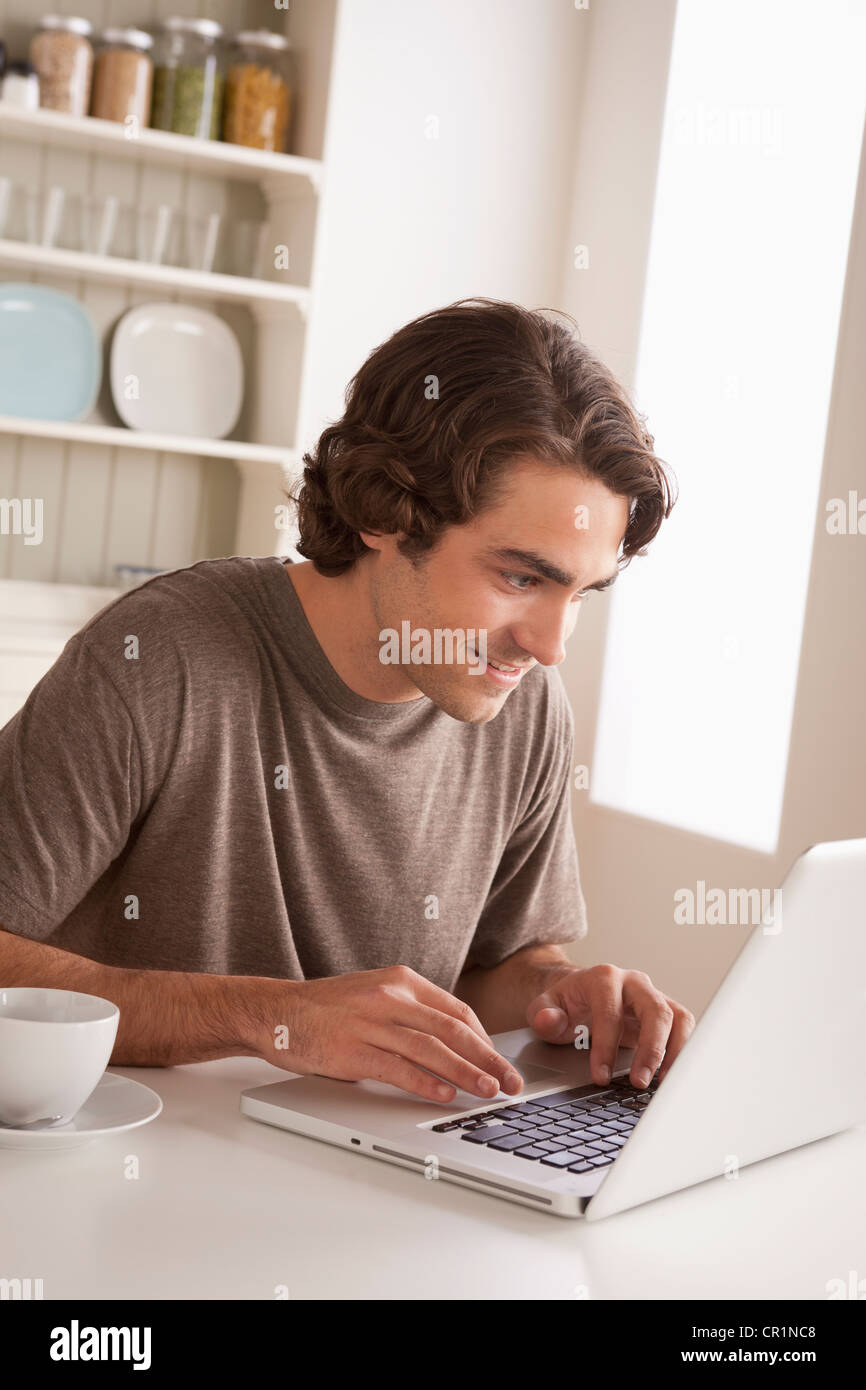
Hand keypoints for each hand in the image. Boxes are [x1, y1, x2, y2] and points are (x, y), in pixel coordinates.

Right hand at [250, 965, 524, 1103]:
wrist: (276, 1010)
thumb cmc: (328, 1009)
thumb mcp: (376, 996)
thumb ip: (411, 1013)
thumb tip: (453, 1045)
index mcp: (402, 981)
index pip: (457, 1011)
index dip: (484, 1040)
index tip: (500, 1062)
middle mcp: (391, 996)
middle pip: (453, 1029)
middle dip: (488, 1059)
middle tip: (510, 1082)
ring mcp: (371, 1022)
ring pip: (432, 1049)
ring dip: (466, 1073)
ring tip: (489, 1091)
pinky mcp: (353, 1049)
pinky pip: (398, 1067)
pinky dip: (426, 1082)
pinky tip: (446, 1094)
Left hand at [525, 963, 695, 1088]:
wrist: (579, 993)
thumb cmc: (565, 1003)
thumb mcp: (543, 1006)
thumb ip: (542, 1014)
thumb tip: (548, 1020)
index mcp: (604, 978)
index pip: (611, 1011)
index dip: (606, 1045)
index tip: (600, 1076)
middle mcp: (634, 984)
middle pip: (655, 1010)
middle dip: (650, 1048)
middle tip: (639, 1082)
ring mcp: (653, 997)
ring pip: (679, 1017)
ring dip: (675, 1052)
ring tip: (664, 1083)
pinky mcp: (666, 1014)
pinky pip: (683, 1029)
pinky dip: (683, 1052)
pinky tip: (672, 1077)